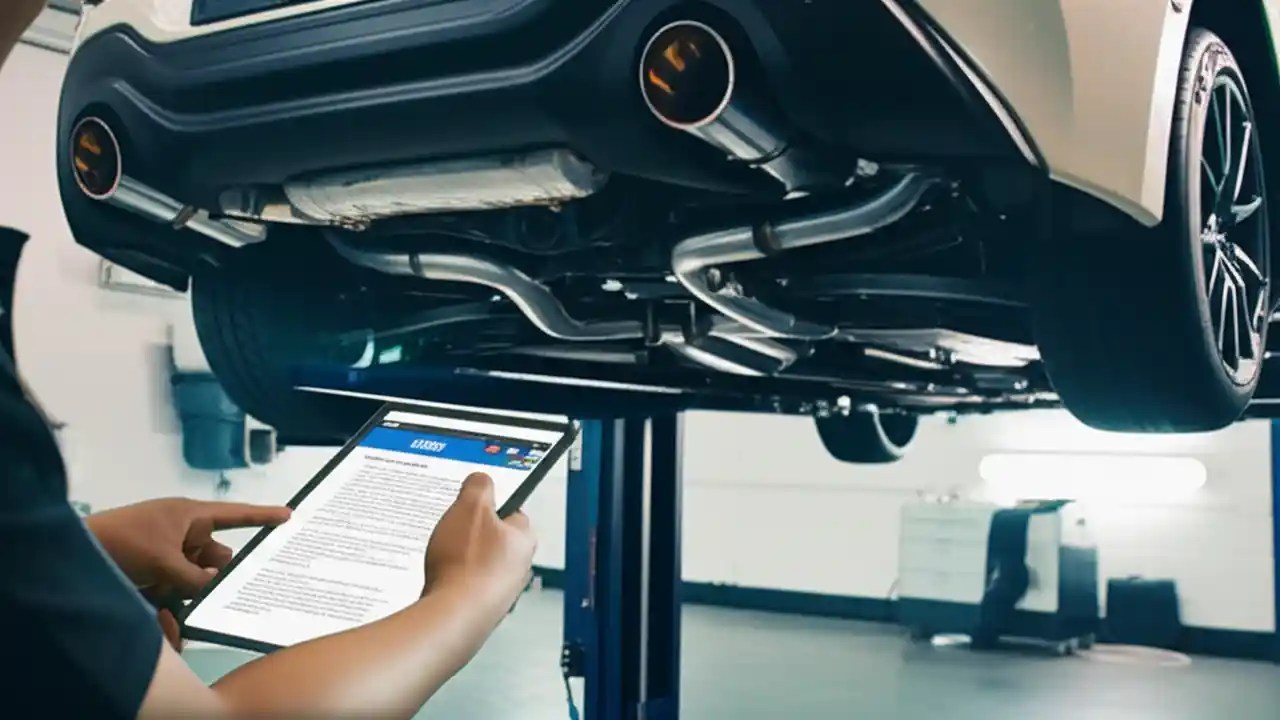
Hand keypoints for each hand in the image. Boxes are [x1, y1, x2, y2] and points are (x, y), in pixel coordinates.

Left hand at [85, 498, 291, 597]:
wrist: (76, 551)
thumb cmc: (123, 542)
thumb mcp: (164, 560)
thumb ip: (195, 576)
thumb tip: (214, 583)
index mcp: (190, 516)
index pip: (235, 515)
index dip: (262, 516)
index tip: (289, 516)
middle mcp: (184, 533)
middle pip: (217, 556)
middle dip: (221, 574)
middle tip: (232, 593)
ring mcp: (169, 553)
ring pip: (198, 576)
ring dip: (197, 592)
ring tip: (197, 609)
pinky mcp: (154, 572)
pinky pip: (178, 587)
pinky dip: (178, 601)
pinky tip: (174, 621)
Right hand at [423, 473, 536, 608]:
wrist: (453, 616)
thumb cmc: (467, 564)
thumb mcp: (470, 507)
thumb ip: (478, 487)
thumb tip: (482, 480)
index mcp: (524, 538)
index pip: (512, 511)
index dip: (490, 505)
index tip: (473, 503)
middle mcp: (519, 566)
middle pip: (494, 538)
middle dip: (471, 533)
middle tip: (453, 529)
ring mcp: (502, 590)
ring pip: (479, 563)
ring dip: (460, 558)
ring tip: (444, 556)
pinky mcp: (483, 608)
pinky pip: (466, 585)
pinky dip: (453, 580)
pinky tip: (440, 578)